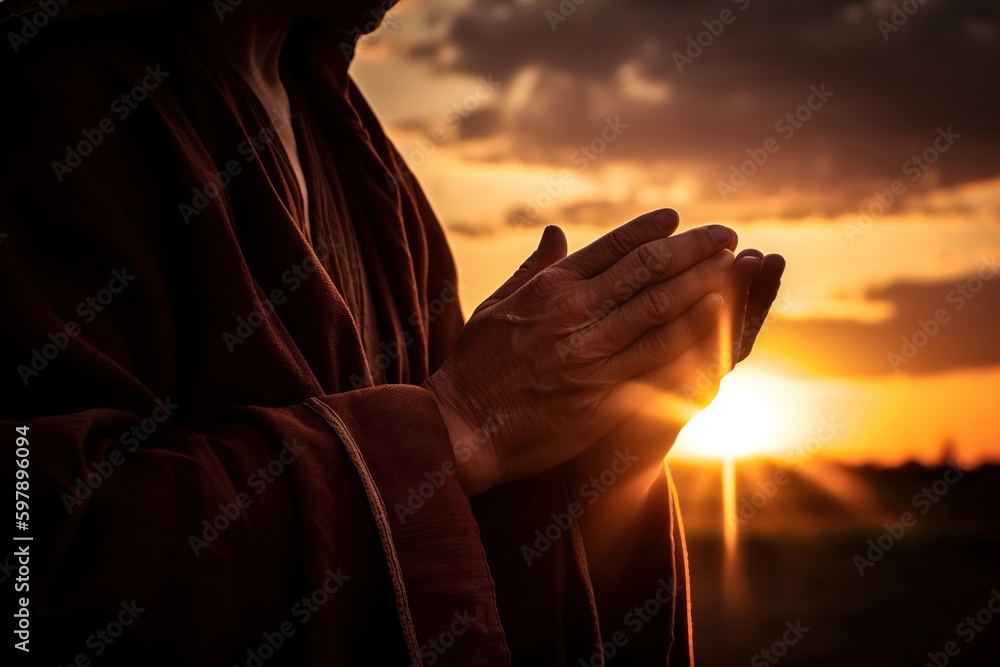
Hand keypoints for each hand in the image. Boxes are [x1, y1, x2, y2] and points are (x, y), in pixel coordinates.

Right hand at [424, 209, 751, 495]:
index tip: (677, 219)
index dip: (650, 229)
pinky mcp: (603, 394)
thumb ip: (534, 268)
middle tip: (725, 236)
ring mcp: (591, 353)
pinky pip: (658, 358)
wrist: (464, 427)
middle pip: (647, 269)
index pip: (611, 248)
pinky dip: (692, 335)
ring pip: (661, 308)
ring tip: (732, 268)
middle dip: (692, 248)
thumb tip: (556, 230)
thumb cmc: (474, 367)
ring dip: (703, 283)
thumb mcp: (496, 305)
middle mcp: (574, 313)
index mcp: (549, 289)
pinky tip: (718, 318)